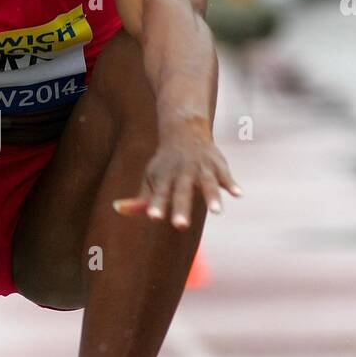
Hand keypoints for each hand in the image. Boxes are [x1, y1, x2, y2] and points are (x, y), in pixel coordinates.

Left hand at [113, 131, 241, 227]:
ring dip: (212, 197)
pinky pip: (225, 175)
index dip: (156, 204)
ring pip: (207, 184)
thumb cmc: (165, 163)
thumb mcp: (151, 178)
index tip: (153, 217)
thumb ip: (139, 199)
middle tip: (180, 226)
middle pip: (182, 192)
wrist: (185, 130)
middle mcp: (183, 173)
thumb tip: (117, 209)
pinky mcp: (217, 165)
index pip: (159, 194)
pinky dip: (231, 184)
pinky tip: (238, 194)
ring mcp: (201, 168)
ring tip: (217, 212)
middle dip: (181, 208)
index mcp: (165, 178)